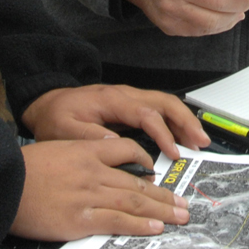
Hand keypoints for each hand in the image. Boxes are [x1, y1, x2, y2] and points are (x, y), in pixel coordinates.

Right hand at [9, 137, 190, 240]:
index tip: (157, 175)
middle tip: (183, 203)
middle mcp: (93, 171)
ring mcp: (88, 195)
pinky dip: (139, 225)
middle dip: (164, 195)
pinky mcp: (80, 218)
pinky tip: (155, 228)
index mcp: (87, 150)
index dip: (146, 164)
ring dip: (161, 210)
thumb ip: (82, 156)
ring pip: (134, 200)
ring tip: (179, 216)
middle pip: (138, 181)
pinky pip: (117, 221)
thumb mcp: (56, 149)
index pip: (127, 150)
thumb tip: (102, 169)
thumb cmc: (23, 170)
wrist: (2, 184)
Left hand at [22, 83, 211, 158]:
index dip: (162, 133)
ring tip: (199, 142)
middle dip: (185, 121)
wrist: (47, 103)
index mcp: (111, 100)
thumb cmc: (55, 116)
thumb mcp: (63, 130)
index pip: (146, 113)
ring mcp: (130, 99)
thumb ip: (89, 137)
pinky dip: (174, 123)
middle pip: (164, 102)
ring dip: (184, 121)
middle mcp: (125, 95)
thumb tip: (117, 145)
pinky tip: (182, 138)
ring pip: (165, 104)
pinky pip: (158, 110)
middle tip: (200, 142)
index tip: (172, 152)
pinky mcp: (130, 107)